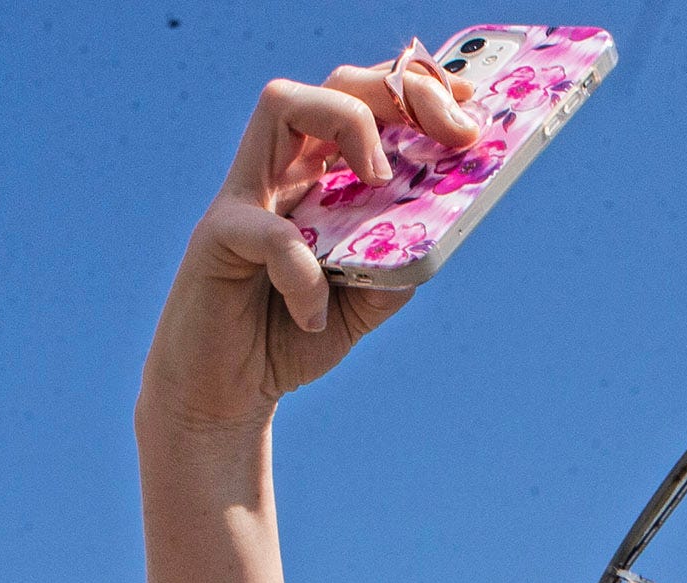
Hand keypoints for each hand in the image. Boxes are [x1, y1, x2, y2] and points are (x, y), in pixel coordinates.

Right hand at [141, 57, 486, 426]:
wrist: (226, 394)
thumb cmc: (292, 335)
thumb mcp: (365, 304)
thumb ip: (399, 266)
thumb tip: (438, 229)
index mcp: (323, 177)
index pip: (369, 103)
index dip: (419, 91)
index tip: (469, 103)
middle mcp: (283, 171)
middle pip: (335, 84)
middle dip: (399, 91)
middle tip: (451, 130)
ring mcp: (246, 195)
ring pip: (283, 106)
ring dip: (347, 125)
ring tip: (381, 181)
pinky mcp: (216, 236)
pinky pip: (270, 233)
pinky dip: (305, 274)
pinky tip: (316, 316)